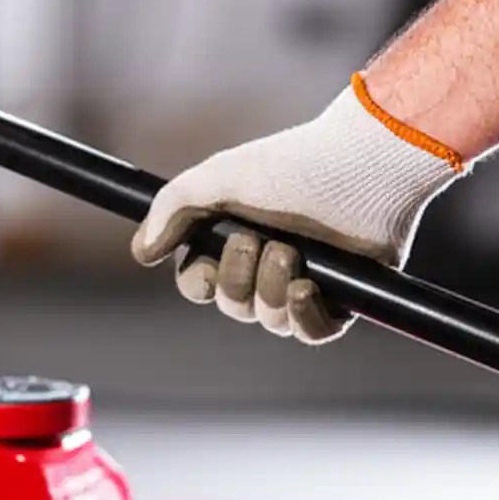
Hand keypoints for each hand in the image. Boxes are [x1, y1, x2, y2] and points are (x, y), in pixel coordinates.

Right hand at [131, 75, 463, 343]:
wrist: (357, 167)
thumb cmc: (288, 166)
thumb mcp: (216, 179)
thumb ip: (172, 209)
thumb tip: (141, 252)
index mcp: (233, 237)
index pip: (198, 285)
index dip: (198, 280)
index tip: (206, 258)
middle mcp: (267, 263)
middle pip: (233, 306)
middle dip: (238, 278)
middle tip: (256, 240)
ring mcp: (306, 281)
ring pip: (269, 321)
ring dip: (272, 289)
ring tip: (291, 251)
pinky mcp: (344, 298)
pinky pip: (312, 333)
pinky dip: (303, 316)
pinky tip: (305, 288)